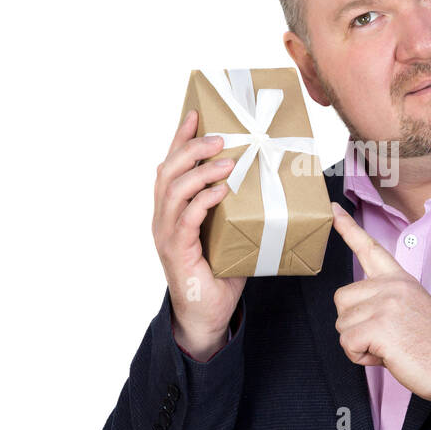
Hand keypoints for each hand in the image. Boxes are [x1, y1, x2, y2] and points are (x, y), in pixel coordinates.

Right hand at [153, 109, 246, 351]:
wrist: (206, 315)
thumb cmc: (218, 272)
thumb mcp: (228, 232)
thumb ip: (236, 208)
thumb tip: (267, 183)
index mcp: (171, 209)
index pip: (170, 165)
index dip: (180, 138)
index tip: (196, 113)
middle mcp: (163, 218)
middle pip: (167, 171)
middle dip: (191, 148)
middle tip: (219, 137)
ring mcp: (167, 234)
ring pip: (173, 190)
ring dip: (200, 171)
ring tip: (227, 161)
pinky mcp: (177, 251)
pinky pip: (187, 218)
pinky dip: (204, 200)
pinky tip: (223, 191)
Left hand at [329, 202, 430, 401]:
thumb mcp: (411, 308)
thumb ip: (384, 299)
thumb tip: (357, 309)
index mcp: (400, 280)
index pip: (369, 248)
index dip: (348, 229)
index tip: (333, 211)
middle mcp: (391, 286)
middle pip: (341, 298)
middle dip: (354, 323)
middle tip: (385, 336)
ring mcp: (385, 304)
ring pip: (342, 324)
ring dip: (359, 343)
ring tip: (390, 346)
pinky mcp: (378, 326)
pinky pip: (347, 343)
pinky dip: (361, 356)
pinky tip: (386, 355)